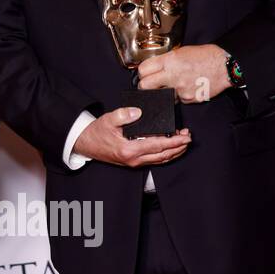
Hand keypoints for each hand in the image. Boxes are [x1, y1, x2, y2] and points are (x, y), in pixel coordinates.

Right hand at [72, 108, 190, 167]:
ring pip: (160, 160)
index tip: (185, 136)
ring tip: (184, 143)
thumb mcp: (108, 119)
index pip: (158, 145)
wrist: (85, 144)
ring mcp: (134, 162)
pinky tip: (171, 149)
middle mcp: (134, 159)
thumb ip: (124, 115)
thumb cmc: (96, 132)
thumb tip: (138, 111)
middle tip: (189, 138)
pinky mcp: (134, 162)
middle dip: (179, 147)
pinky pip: (155, 160)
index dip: (174, 141)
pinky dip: (166, 155)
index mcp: (129, 149)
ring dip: (174, 152)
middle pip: (163, 155)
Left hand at [137, 44, 229, 102]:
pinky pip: (177, 100)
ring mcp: (180, 89)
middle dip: (145, 86)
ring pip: (160, 95)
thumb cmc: (206, 56)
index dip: (141, 73)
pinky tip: (186, 87)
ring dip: (162, 92)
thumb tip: (154, 67)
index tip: (144, 74)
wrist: (224, 66)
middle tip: (149, 84)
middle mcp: (173, 75)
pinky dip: (178, 96)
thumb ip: (165, 60)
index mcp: (169, 61)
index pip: (143, 70)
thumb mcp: (181, 52)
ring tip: (172, 85)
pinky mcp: (188, 99)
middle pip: (145, 86)